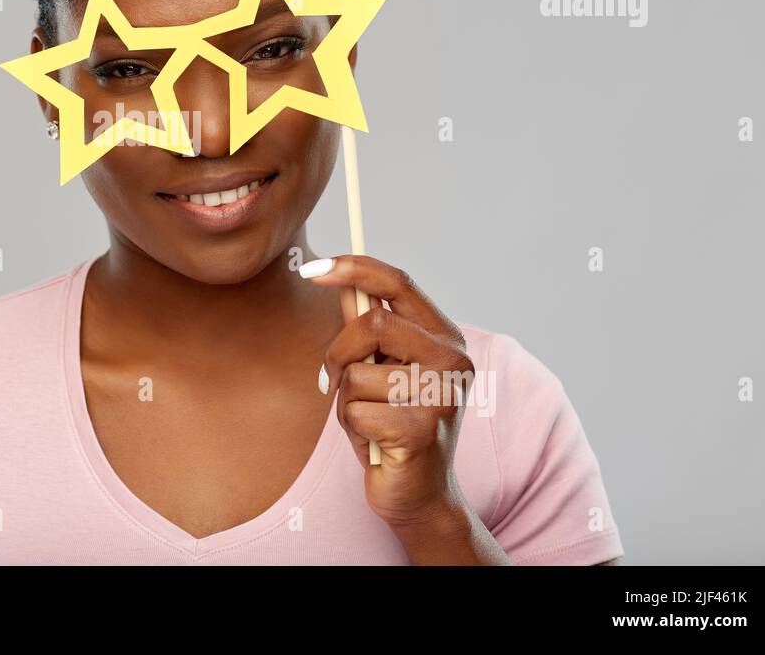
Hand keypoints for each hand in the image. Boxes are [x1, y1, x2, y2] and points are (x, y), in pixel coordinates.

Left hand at [301, 254, 499, 560]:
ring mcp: (440, 396)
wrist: (421, 496)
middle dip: (338, 352)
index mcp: (445, 338)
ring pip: (356, 374)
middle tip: (331, 381)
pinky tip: (375, 444)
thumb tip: (342, 281)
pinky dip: (352, 429)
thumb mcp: (381, 371)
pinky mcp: (421, 430)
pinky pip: (355, 411)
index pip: (399, 283)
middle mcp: (453, 361)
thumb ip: (369, 329)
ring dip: (346, 402)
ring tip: (369, 421)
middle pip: (371, 324)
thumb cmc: (395, 427)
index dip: (354, 267)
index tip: (311, 267)